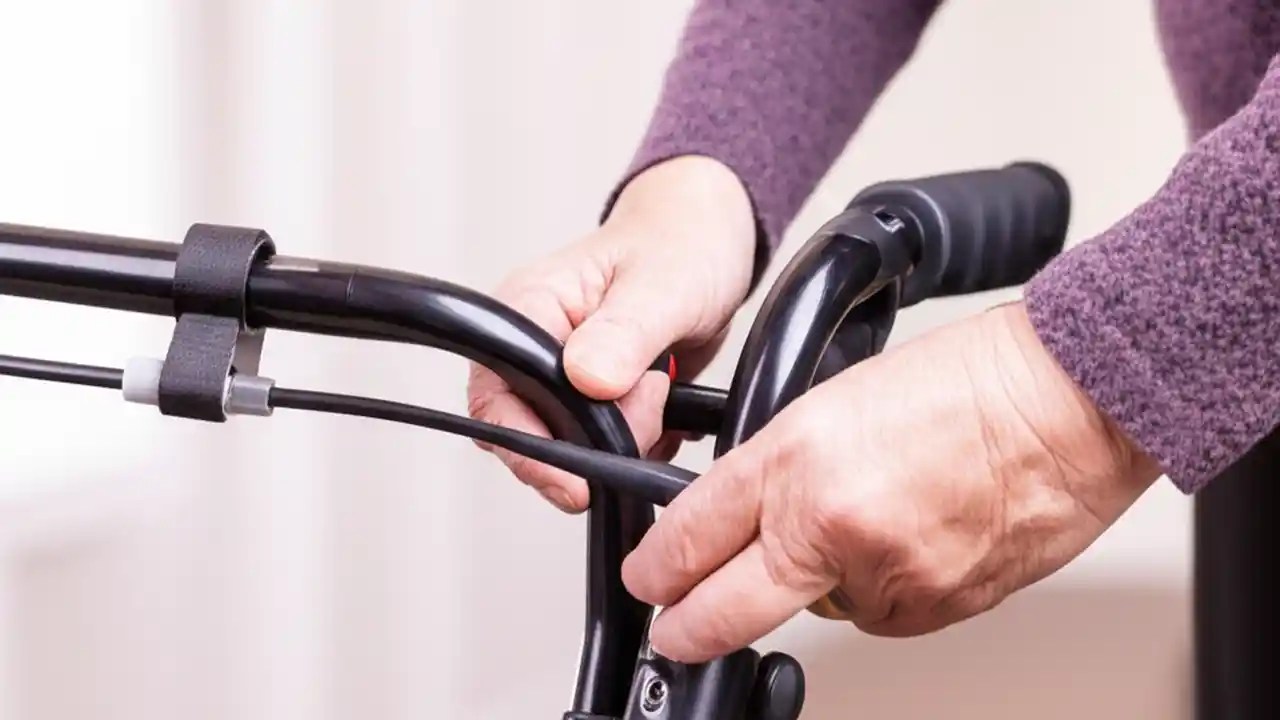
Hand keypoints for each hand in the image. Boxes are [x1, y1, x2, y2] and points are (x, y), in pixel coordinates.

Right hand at [467, 155, 756, 511]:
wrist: (710, 245)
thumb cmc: (681, 244)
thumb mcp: (662, 285)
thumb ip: (624, 333)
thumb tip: (586, 380)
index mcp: (529, 309)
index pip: (496, 396)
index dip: (529, 448)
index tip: (573, 480)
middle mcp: (537, 348)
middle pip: (529, 434)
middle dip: (594, 443)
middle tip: (649, 405)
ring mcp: (565, 379)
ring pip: (572, 447)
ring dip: (627, 439)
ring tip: (662, 389)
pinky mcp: (596, 402)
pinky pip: (606, 449)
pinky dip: (644, 442)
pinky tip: (670, 404)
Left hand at [621, 302, 1160, 662]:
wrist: (1066, 403)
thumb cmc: (969, 386)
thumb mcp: (836, 402)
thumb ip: (784, 468)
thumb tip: (754, 520)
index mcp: (797, 457)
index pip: (692, 532)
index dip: (656, 568)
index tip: (648, 581)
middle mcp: (830, 522)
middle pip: (722, 610)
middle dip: (686, 629)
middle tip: (674, 634)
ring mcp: (884, 574)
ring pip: (817, 611)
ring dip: (822, 586)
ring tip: (877, 518)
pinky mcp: (933, 608)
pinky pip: (882, 615)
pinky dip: (884, 589)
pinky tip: (916, 537)